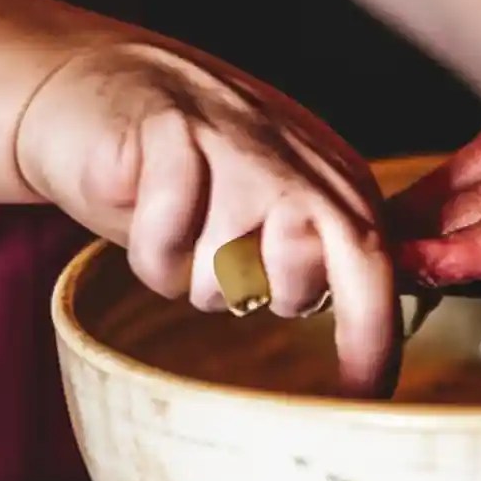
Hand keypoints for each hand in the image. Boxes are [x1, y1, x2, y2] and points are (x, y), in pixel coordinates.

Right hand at [15, 42, 397, 394]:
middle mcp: (302, 166)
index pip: (375, 273)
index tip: (365, 396)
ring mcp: (241, 146)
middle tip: (227, 251)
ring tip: (184, 224)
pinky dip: (149, 252)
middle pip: (297, 284)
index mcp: (341, 188)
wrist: (105, 83)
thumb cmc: (200, 173)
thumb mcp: (281, 210)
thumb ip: (327, 260)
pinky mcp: (173, 133)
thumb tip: (371, 351)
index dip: (372, 340)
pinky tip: (146, 210)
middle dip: (257, 294)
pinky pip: (163, 250)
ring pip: (222, 277)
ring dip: (193, 274)